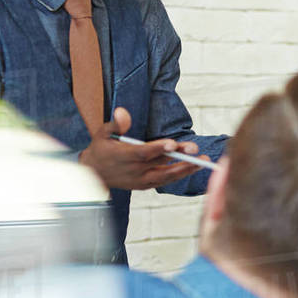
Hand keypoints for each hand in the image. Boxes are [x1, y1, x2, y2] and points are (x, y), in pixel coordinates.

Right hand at [78, 107, 207, 189]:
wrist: (94, 174)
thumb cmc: (101, 149)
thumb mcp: (102, 133)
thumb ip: (116, 124)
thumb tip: (123, 111)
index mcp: (123, 156)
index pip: (143, 153)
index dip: (158, 148)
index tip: (172, 143)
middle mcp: (134, 171)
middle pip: (160, 163)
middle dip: (179, 156)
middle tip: (195, 149)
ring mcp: (141, 180)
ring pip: (167, 176)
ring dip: (186, 168)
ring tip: (203, 161)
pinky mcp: (146, 185)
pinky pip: (166, 180)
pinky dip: (180, 174)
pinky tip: (194, 167)